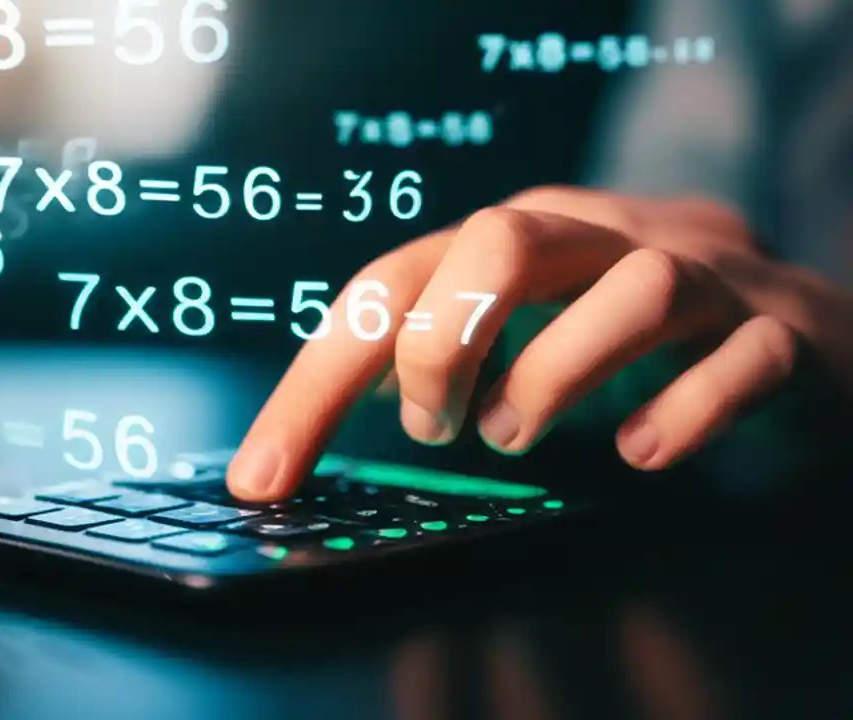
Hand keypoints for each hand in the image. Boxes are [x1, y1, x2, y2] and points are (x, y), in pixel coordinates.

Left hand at [228, 186, 852, 500]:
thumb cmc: (633, 340)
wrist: (798, 325)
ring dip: (557, 371)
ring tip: (517, 434)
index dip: (317, 382)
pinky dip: (687, 408)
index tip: (265, 476)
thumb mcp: (524, 329)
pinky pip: (746, 358)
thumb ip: (439, 363)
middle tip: (436, 428)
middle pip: (506, 238)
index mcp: (524, 239)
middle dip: (446, 338)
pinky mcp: (786, 331)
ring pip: (636, 286)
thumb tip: (314, 441)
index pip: (393, 286)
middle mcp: (607, 237)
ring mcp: (705, 277)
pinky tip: (642, 452)